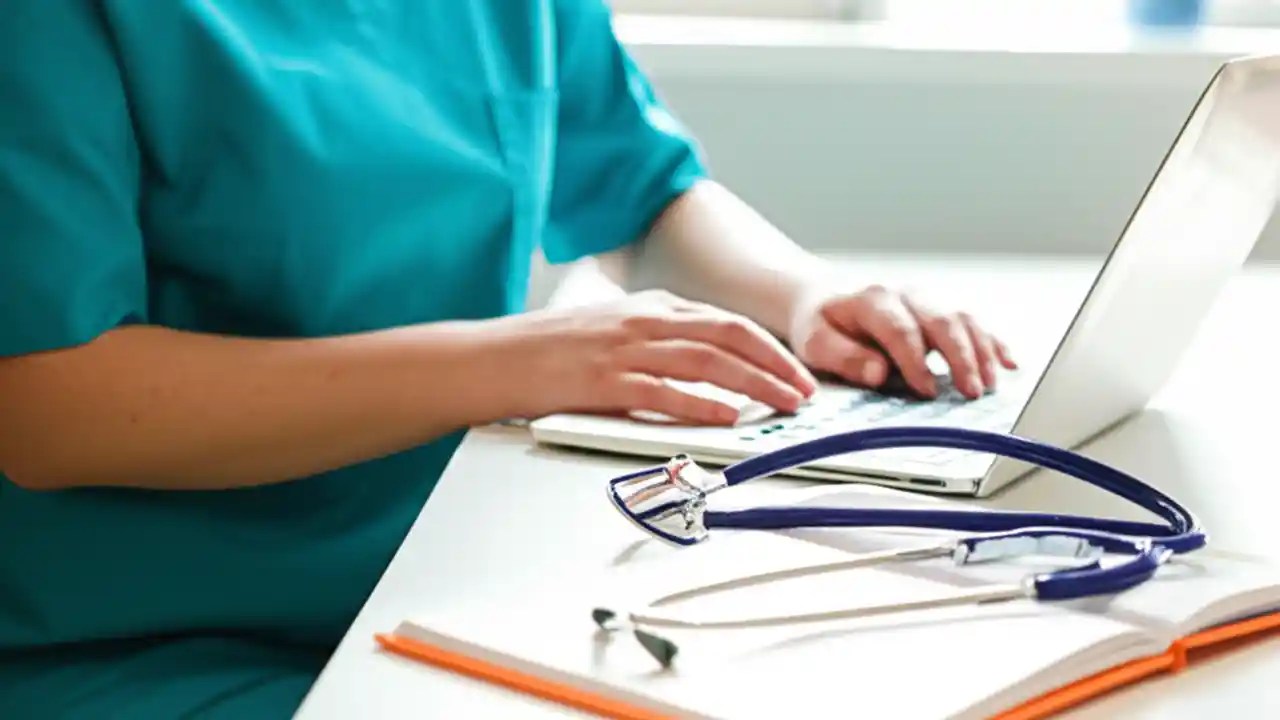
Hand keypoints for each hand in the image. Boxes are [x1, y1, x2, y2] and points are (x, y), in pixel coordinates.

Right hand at [515, 290, 817, 424]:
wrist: (491, 358)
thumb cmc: (548, 351)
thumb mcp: (613, 330)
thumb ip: (658, 340)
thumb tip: (707, 368)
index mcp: (650, 306)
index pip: (726, 322)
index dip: (770, 348)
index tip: (796, 372)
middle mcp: (643, 320)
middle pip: (728, 336)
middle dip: (776, 364)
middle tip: (805, 391)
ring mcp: (623, 349)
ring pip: (707, 361)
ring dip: (754, 383)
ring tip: (784, 405)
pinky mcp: (602, 381)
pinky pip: (662, 391)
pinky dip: (700, 403)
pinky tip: (727, 417)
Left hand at [788, 284, 1016, 399]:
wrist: (823, 296)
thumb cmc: (820, 324)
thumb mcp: (816, 342)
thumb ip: (844, 357)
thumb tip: (879, 373)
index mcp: (871, 299)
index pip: (900, 329)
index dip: (915, 361)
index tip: (926, 390)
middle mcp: (904, 293)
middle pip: (942, 320)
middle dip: (960, 357)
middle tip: (970, 392)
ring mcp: (926, 299)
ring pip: (964, 318)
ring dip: (981, 351)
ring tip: (989, 385)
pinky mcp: (939, 308)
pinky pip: (973, 322)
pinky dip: (993, 342)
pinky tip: (1009, 364)